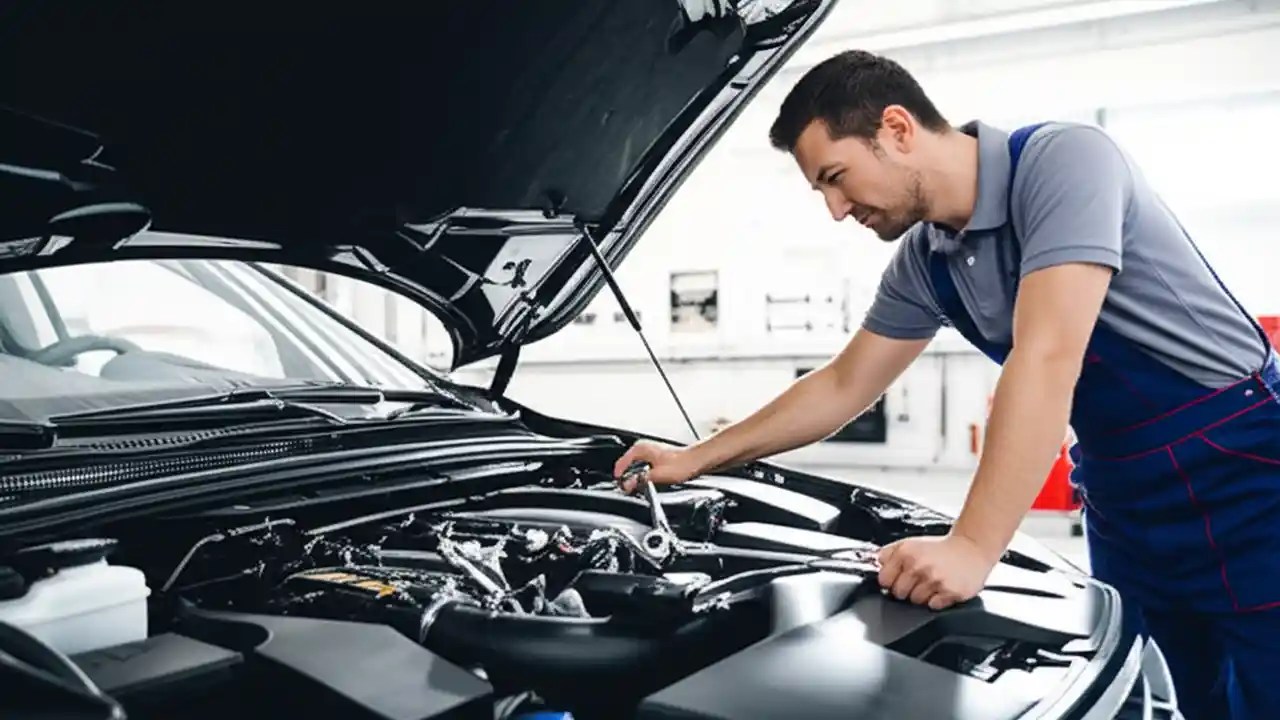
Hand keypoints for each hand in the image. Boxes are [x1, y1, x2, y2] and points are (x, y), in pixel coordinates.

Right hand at [612, 440, 699, 492]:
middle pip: (626, 464)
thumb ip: (639, 480)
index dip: (619, 477)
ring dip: (634, 476)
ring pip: (634, 465)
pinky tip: (645, 481)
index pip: (621, 463)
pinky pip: (641, 465)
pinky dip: (641, 473)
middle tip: (628, 489)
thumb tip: (627, 485)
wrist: (695, 461)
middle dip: (626, 477)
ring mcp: (649, 451)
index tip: (621, 487)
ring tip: (636, 486)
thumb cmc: (681, 464)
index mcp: (640, 449)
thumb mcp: (657, 476)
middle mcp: (643, 447)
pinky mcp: (655, 456)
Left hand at [875, 533, 997, 609]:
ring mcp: (935, 581)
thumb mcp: (911, 543)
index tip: (898, 579)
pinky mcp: (951, 592)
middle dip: (906, 589)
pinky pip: (933, 606)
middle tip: (919, 580)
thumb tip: (874, 563)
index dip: (890, 581)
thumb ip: (889, 553)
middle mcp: (919, 566)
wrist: (971, 548)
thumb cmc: (940, 548)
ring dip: (922, 596)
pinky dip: (937, 600)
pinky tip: (942, 589)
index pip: (884, 580)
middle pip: (899, 594)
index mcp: (906, 553)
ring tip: (932, 583)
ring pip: (916, 602)